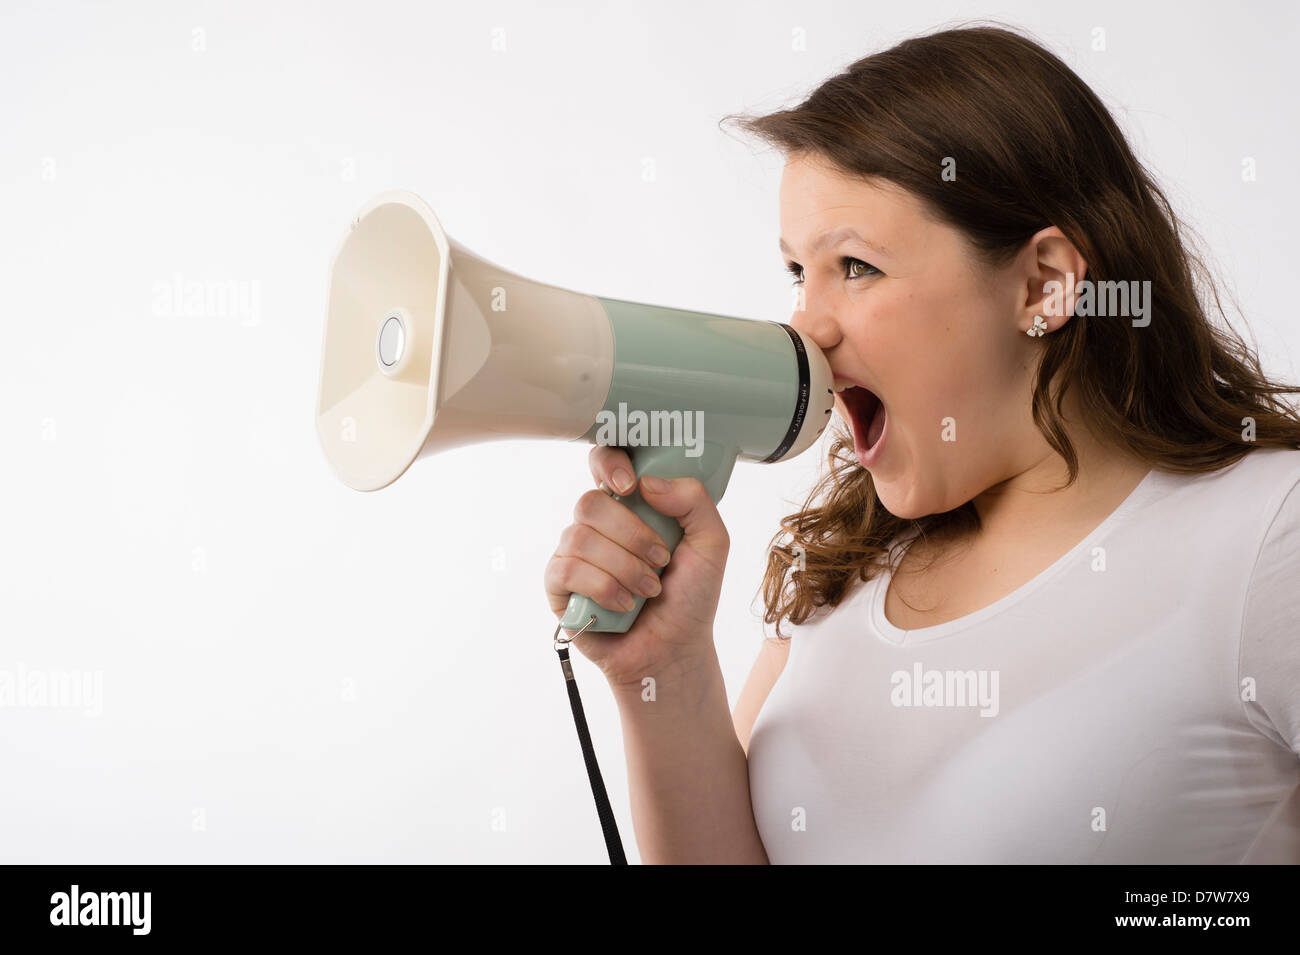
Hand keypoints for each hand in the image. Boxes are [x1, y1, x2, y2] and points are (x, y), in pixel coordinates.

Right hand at [543, 445, 729, 688]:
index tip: (631, 485)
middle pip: (590, 503)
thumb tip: (647, 483)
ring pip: (580, 538)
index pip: (603, 463)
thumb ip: (694, 501)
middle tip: (661, 560)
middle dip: (632, 535)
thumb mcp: (711, 543)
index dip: (609, 464)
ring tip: (648, 589)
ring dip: (624, 567)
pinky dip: (603, 588)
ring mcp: (573, 555)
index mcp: (628, 506)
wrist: (675, 649)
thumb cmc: (690, 595)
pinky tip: (624, 604)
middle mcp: (596, 526)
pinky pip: (567, 569)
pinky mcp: (559, 587)